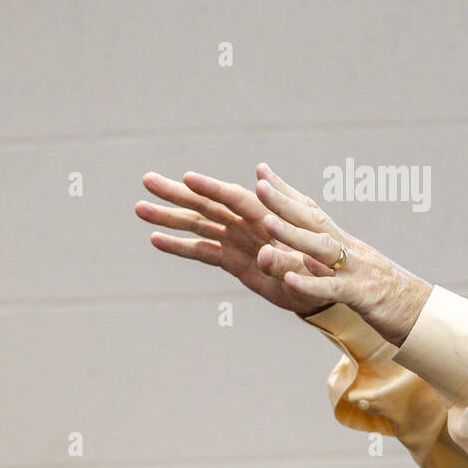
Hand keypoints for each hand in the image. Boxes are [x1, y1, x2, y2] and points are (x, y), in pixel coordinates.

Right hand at [136, 169, 337, 316]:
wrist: (327, 290)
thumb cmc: (324, 270)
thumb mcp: (307, 264)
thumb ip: (284, 259)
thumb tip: (265, 253)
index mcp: (267, 214)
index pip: (234, 197)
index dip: (210, 187)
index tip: (186, 178)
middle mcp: (247, 222)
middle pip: (207, 204)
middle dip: (176, 194)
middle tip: (147, 181)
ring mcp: (237, 240)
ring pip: (198, 225)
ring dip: (169, 217)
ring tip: (139, 208)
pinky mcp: (232, 260)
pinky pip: (201, 251)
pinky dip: (179, 246)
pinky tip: (155, 239)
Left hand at [249, 162, 431, 346]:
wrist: (423, 313)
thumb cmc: (385, 293)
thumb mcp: (352, 270)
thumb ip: (328, 260)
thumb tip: (302, 250)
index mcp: (344, 242)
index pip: (312, 210)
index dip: (287, 191)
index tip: (262, 171)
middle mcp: (350, 250)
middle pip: (314, 220)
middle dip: (284, 203)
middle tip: (259, 186)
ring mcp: (357, 271)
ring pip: (322, 249)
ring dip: (293, 235)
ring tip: (266, 223)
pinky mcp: (363, 296)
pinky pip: (333, 289)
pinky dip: (311, 284)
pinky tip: (289, 280)